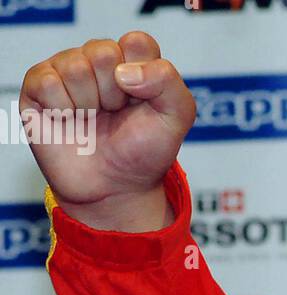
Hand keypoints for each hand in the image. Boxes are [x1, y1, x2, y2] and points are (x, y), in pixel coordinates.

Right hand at [20, 30, 195, 231]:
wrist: (116, 188)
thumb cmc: (144, 152)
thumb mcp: (177, 117)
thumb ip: (168, 81)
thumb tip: (122, 71)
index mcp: (131, 60)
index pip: (137, 42)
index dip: (143, 77)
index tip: (143, 103)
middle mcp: (97, 60)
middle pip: (103, 52)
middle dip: (116, 93)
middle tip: (116, 114)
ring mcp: (66, 70)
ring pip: (75, 66)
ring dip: (90, 103)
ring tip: (93, 119)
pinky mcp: (38, 87)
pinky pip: (48, 81)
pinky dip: (64, 108)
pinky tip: (71, 121)